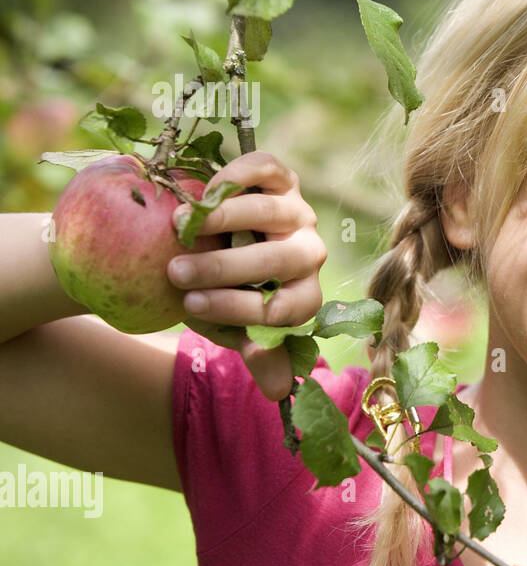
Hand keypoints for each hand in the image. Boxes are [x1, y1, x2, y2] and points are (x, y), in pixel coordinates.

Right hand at [167, 151, 327, 401]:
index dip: (235, 308)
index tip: (189, 305)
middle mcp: (309, 254)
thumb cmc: (224, 293)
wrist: (215, 245)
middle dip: (224, 269)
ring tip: (181, 228)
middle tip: (176, 272)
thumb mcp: (235, 326)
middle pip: (278, 262)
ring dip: (224, 220)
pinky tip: (205, 190)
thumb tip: (279, 395)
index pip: (280, 310)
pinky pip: (268, 170)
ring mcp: (299, 213)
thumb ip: (258, 354)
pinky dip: (239, 176)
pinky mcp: (284, 179)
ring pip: (271, 212)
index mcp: (304, 296)